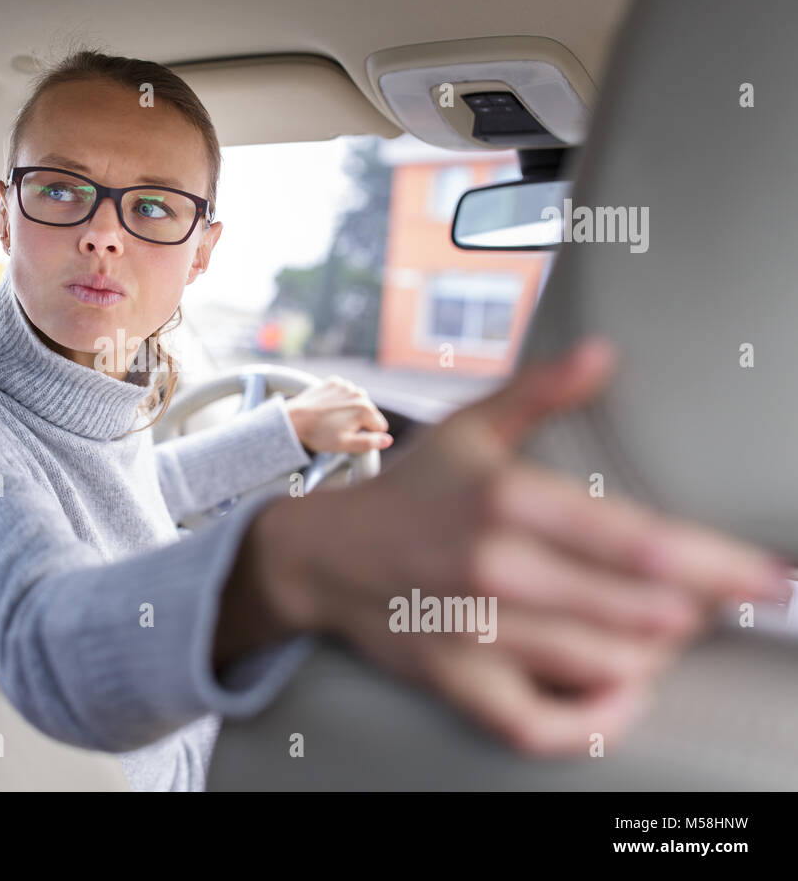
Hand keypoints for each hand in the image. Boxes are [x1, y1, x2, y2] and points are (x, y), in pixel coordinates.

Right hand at [237, 337, 792, 755]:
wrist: (322, 555)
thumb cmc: (409, 494)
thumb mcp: (471, 429)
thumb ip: (541, 392)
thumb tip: (601, 354)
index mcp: (507, 497)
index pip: (638, 541)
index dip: (717, 564)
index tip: (766, 576)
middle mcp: (495, 567)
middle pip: (637, 610)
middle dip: (694, 611)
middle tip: (713, 601)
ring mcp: (474, 629)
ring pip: (602, 663)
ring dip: (653, 654)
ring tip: (664, 634)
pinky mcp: (455, 677)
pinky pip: (538, 722)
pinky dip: (592, 720)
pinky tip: (621, 697)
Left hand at [285, 376, 392, 455]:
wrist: (294, 419)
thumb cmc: (319, 435)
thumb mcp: (346, 444)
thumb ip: (370, 443)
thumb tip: (388, 440)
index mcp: (365, 410)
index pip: (380, 426)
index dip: (367, 435)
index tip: (351, 436)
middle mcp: (359, 394)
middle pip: (369, 412)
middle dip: (360, 421)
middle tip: (339, 429)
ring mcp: (346, 385)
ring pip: (357, 401)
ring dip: (351, 409)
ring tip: (333, 419)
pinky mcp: (334, 381)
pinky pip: (345, 392)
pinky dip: (340, 399)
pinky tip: (328, 408)